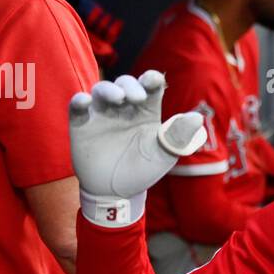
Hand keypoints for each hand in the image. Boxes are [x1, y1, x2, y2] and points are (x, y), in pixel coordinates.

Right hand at [69, 71, 206, 216]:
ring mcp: (102, 114)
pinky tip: (83, 101)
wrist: (117, 193)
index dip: (151, 79)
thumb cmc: (144, 170)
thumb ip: (179, 136)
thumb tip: (197, 118)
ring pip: (102, 90)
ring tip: (118, 98)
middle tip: (136, 97)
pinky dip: (79, 101)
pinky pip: (77, 107)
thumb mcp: (164, 154)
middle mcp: (124, 108)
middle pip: (125, 83)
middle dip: (130, 85)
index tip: (153, 80)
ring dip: (108, 89)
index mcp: (147, 110)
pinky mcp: (82, 125)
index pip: (150, 87)